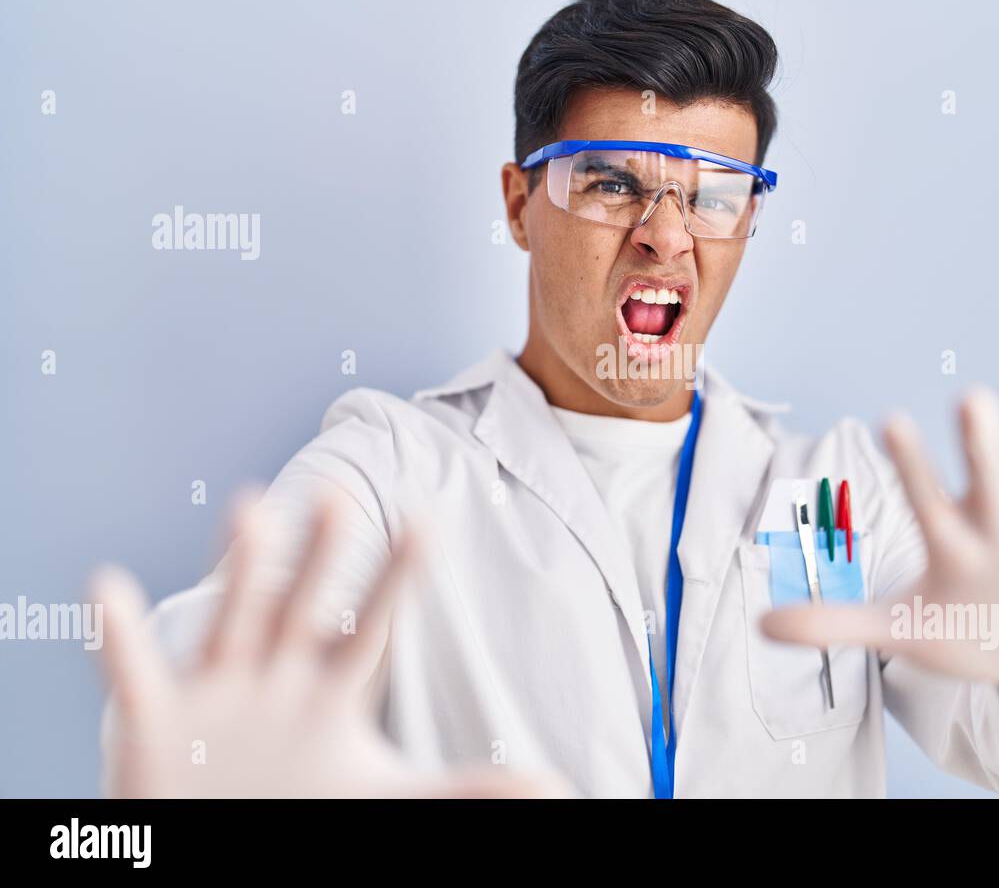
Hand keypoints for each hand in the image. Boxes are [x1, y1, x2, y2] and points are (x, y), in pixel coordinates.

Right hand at [92, 493, 565, 797]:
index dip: (397, 580)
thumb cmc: (308, 801)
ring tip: (249, 507)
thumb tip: (556, 788)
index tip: (428, 522)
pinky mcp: (156, 718)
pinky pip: (137, 670)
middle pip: (303, 608)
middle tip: (338, 495)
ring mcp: (218, 690)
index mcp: (332, 688)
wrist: (225, 835)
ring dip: (239, 571)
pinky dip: (123, 632)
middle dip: (318, 558)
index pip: (372, 627)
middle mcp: (277, 673)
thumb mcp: (391, 798)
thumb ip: (466, 788)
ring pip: (232, 621)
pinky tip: (111, 585)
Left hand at [763, 382, 998, 688]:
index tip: (891, 421)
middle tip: (968, 396)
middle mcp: (995, 525)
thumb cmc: (965, 633)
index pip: (924, 501)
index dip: (911, 466)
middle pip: (984, 480)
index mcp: (950, 543)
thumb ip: (834, 624)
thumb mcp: (902, 632)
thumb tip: (760, 626)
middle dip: (977, 445)